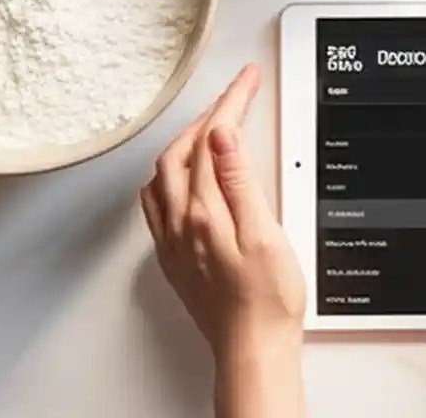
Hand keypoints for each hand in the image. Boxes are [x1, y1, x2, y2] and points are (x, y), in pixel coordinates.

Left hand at [139, 64, 305, 417]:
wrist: (253, 347)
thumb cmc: (267, 300)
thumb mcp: (264, 233)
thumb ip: (239, 181)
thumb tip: (223, 135)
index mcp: (204, 211)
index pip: (213, 139)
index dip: (231, 101)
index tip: (247, 78)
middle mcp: (180, 222)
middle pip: (185, 149)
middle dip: (209, 113)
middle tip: (236, 93)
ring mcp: (174, 239)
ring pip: (166, 171)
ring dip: (187, 139)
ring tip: (213, 124)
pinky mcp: (176, 255)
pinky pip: (158, 200)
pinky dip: (171, 172)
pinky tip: (183, 175)